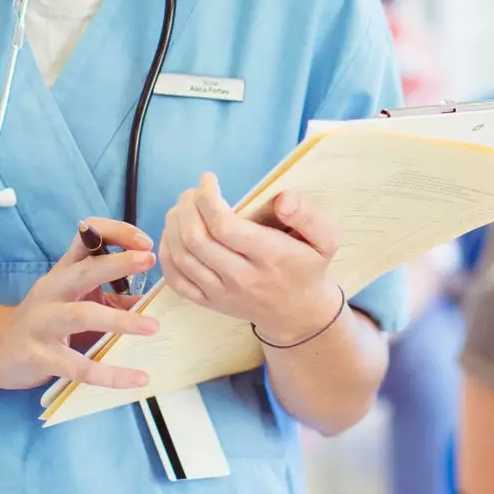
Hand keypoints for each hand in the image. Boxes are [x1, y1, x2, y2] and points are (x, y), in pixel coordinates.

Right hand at [0, 220, 158, 390]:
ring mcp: (43, 323)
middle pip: (84, 270)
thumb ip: (109, 297)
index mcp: (63, 273)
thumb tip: (149, 301)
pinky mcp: (40, 356)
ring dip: (119, 319)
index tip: (146, 242)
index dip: (116, 234)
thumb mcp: (73, 301)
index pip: (87, 238)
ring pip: (82, 316)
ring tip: (153, 327)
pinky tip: (138, 378)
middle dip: (117, 263)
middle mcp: (51, 291)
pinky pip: (79, 366)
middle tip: (149, 259)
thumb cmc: (44, 321)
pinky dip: (110, 374)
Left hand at [160, 176, 339, 338]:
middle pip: (197, 239)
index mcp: (270, 257)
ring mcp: (221, 293)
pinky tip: (174, 234)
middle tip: (192, 192)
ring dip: (174, 224)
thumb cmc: (308, 267)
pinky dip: (167, 252)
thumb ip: (308, 215)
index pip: (225, 226)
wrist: (298, 314)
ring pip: (182, 256)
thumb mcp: (325, 239)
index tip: (209, 179)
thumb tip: (282, 198)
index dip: (208, 198)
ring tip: (182, 208)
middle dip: (186, 206)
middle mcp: (242, 278)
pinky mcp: (208, 302)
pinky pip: (175, 279)